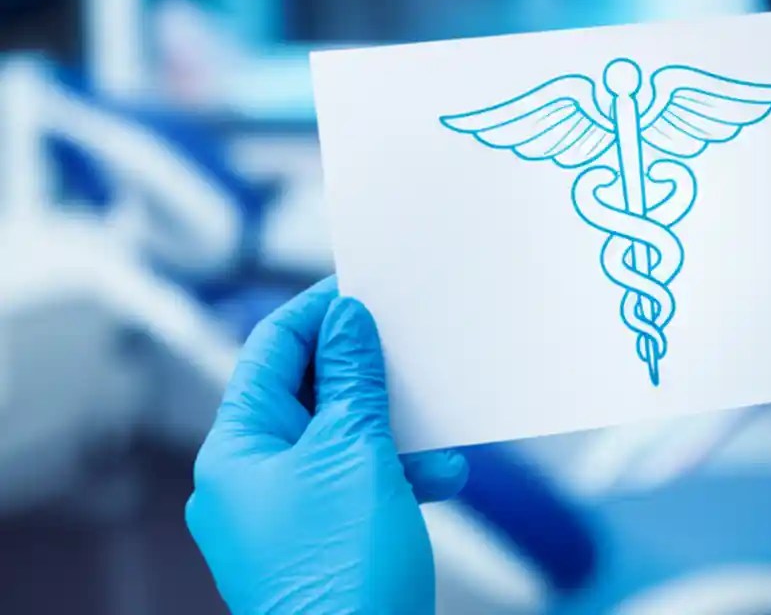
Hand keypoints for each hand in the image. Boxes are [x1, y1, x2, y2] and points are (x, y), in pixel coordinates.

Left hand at [186, 278, 467, 613]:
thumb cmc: (344, 573)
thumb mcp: (356, 453)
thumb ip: (352, 379)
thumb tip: (346, 320)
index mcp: (236, 449)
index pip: (271, 351)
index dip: (317, 311)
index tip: (360, 286)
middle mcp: (249, 478)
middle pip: (306, 393)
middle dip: (364, 370)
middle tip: (406, 343)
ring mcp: (282, 514)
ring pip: (338, 439)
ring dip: (392, 425)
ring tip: (436, 419)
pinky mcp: (320, 541)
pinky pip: (356, 482)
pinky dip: (398, 471)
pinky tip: (443, 475)